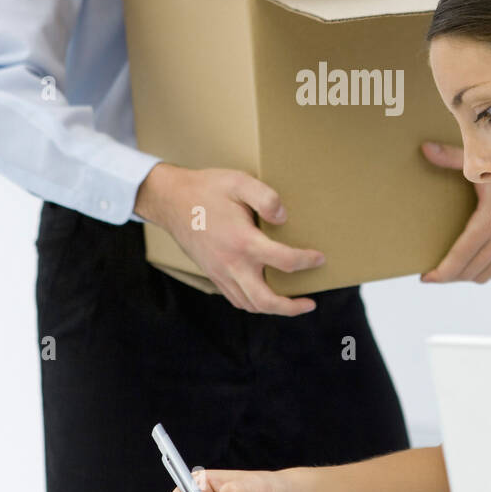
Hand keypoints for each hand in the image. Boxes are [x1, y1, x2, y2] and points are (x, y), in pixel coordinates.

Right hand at [135, 163, 324, 314]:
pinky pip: (235, 298)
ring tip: (291, 304)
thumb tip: (284, 218)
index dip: (307, 261)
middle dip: (291, 307)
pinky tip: (263, 296)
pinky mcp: (212, 275)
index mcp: (243, 242)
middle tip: (310, 304)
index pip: (285, 261)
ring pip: (249, 304)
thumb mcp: (239, 182)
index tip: (320, 258)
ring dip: (273, 309)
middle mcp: (232, 264)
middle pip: (266, 300)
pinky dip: (253, 303)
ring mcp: (220, 273)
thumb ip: (266, 197)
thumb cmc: (208, 189)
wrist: (170, 200)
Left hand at [419, 141, 490, 282]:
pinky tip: (478, 266)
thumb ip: (451, 157)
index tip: (425, 277)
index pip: (460, 257)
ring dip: (467, 276)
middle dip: (448, 275)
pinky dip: (488, 274)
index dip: (441, 272)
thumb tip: (426, 149)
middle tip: (434, 272)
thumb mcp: (484, 161)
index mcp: (490, 221)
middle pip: (469, 271)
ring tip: (452, 270)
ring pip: (486, 276)